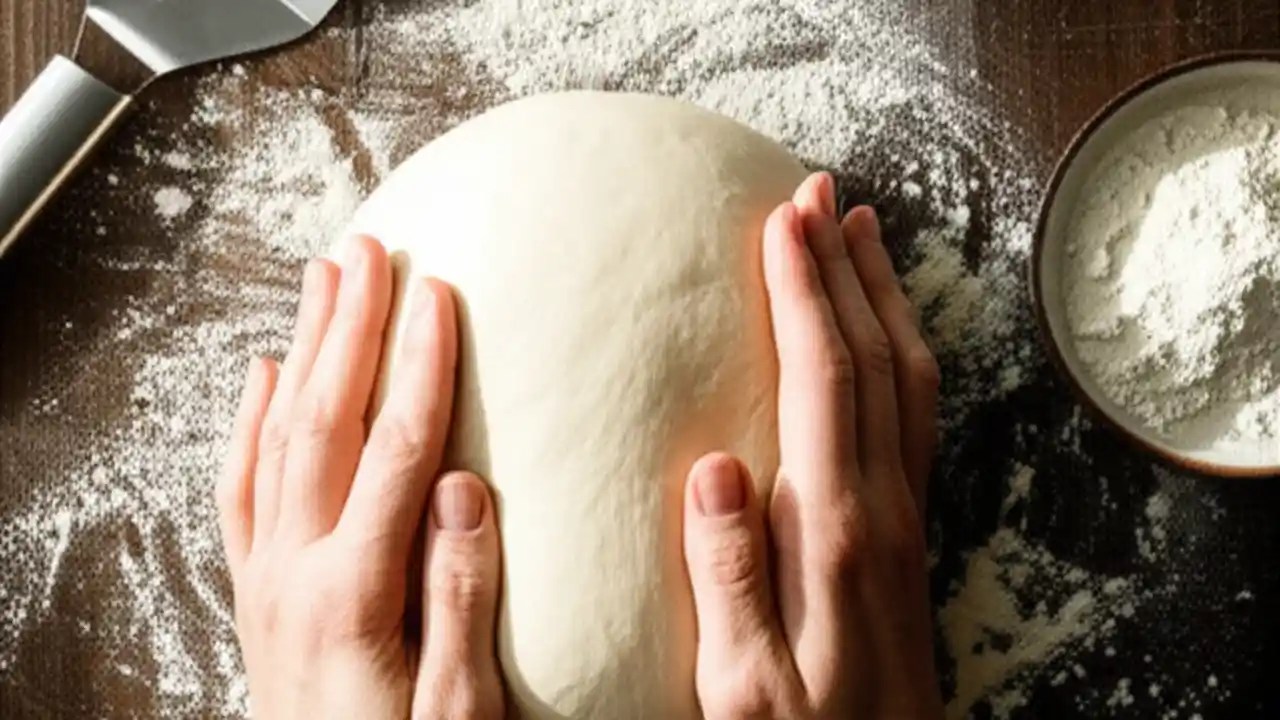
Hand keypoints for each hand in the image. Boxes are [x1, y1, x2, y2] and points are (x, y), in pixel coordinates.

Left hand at [216, 236, 503, 719]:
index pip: (395, 450)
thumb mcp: (461, 709)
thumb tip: (465, 491)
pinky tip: (263, 374)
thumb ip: (460, 598)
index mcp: (355, 592)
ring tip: (323, 281)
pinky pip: (240, 487)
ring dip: (304, 351)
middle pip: (323, 421)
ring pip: (277, 438)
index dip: (419, 366)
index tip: (438, 294)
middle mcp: (297, 569)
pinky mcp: (258, 587)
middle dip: (350, 328)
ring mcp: (266, 575)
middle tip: (371, 252)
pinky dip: (249, 422)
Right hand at [682, 173, 942, 717]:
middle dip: (845, 267)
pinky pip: (914, 415)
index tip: (783, 219)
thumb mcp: (742, 684)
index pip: (823, 380)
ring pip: (907, 379)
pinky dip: (900, 352)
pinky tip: (881, 334)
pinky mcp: (904, 533)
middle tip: (821, 192)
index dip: (804, 293)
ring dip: (882, 297)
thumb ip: (728, 578)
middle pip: (874, 358)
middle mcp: (879, 507)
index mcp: (833, 530)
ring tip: (860, 232)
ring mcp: (902, 516)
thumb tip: (714, 469)